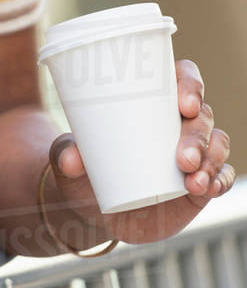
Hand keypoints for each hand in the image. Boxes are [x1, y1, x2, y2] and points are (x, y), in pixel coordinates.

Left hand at [49, 58, 234, 246]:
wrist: (93, 209)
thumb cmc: (84, 170)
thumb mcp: (68, 160)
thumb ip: (65, 155)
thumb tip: (70, 160)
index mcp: (150, 101)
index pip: (181, 78)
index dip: (191, 84)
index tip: (184, 104)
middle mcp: (177, 122)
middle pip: (202, 115)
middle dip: (198, 134)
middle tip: (183, 158)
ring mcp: (192, 152)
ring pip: (216, 143)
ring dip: (212, 159)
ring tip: (193, 181)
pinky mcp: (199, 182)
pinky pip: (221, 176)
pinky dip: (221, 180)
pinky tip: (211, 187)